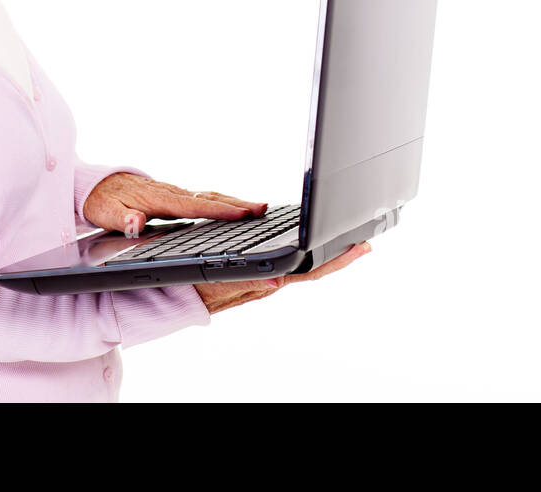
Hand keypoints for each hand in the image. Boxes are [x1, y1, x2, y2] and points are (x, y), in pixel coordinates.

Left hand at [82, 173, 267, 235]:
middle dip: (238, 204)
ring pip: (210, 197)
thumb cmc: (100, 200)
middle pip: (209, 198)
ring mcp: (175, 194)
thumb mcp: (103, 213)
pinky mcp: (175, 197)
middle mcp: (171, 193)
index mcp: (158, 199)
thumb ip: (120, 218)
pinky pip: (204, 199)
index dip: (218, 211)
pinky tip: (237, 210)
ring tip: (261, 209)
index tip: (241, 214)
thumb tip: (136, 221)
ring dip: (235, 202)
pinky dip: (223, 203)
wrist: (95, 184)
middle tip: (264, 209)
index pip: (193, 206)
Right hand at [192, 241, 372, 314]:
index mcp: (265, 281)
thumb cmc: (193, 289)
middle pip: (312, 269)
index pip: (308, 270)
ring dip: (325, 255)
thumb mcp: (215, 285)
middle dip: (340, 256)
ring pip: (302, 267)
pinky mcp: (257, 274)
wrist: (175, 297)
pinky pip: (287, 264)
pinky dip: (304, 254)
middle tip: (365, 244)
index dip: (335, 259)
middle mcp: (270, 280)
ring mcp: (265, 278)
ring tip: (346, 244)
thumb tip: (277, 282)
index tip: (359, 248)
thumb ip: (245, 282)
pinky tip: (309, 247)